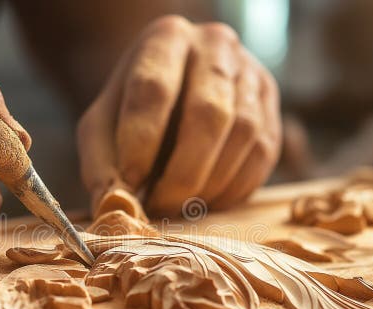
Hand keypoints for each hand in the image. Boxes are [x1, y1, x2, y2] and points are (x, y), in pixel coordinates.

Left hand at [78, 15, 280, 216]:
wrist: (175, 92)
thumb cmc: (132, 113)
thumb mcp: (101, 129)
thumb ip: (101, 166)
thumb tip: (114, 206)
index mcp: (165, 38)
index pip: (154, 89)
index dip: (141, 140)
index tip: (131, 181)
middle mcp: (215, 45)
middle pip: (208, 113)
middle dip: (183, 173)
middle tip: (161, 206)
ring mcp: (250, 72)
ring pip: (243, 135)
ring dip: (210, 184)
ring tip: (181, 206)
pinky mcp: (271, 103)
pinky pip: (263, 153)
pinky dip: (234, 188)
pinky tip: (207, 200)